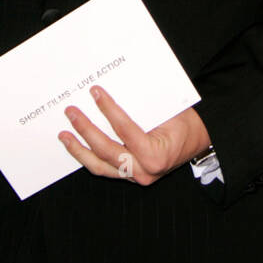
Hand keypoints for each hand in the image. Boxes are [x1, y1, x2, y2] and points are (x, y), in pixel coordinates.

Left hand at [58, 86, 211, 185]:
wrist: (198, 140)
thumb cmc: (185, 122)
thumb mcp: (169, 109)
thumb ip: (142, 104)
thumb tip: (116, 85)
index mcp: (155, 155)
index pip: (125, 130)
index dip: (108, 109)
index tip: (95, 92)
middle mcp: (144, 171)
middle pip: (106, 149)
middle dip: (85, 129)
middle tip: (71, 112)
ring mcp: (136, 177)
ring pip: (100, 166)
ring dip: (79, 149)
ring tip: (64, 134)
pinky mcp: (130, 176)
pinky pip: (105, 168)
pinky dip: (89, 157)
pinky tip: (76, 146)